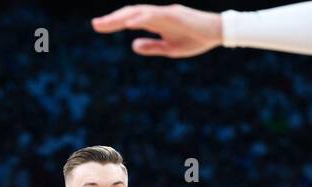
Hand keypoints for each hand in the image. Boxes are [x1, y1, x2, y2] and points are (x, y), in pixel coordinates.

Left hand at [92, 5, 222, 57]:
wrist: (217, 33)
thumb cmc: (195, 39)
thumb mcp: (169, 48)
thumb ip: (151, 46)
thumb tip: (132, 46)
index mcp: (156, 21)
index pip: (130, 19)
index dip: (114, 22)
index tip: (98, 27)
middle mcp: (159, 14)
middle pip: (131, 13)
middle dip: (112, 19)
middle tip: (94, 24)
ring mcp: (166, 13)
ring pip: (140, 11)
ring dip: (122, 17)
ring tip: (106, 23)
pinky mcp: (175, 15)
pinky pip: (155, 15)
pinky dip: (141, 18)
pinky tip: (128, 23)